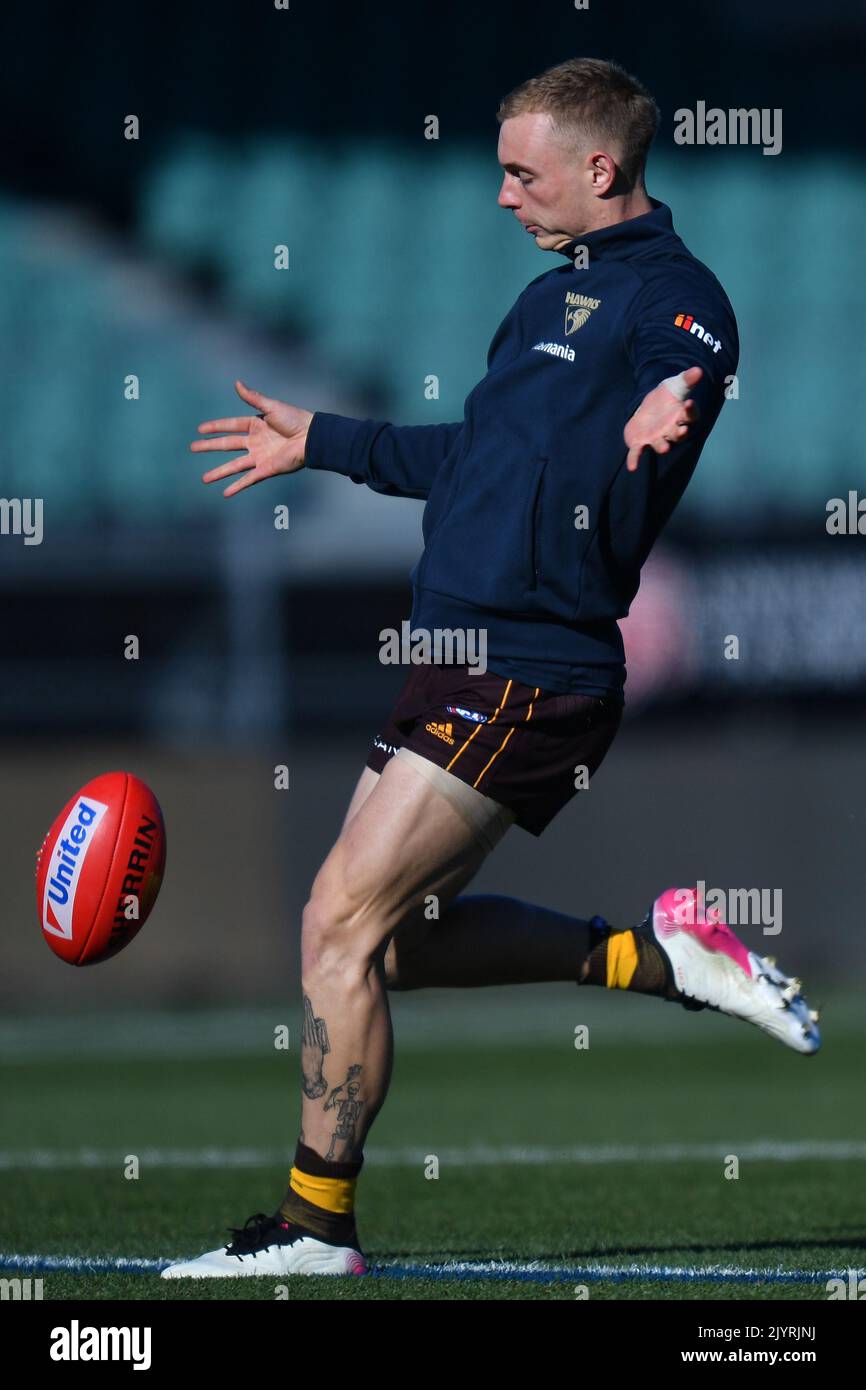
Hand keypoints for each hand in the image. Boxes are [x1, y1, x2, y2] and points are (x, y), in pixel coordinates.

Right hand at [190, 380, 313, 496]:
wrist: (311, 438)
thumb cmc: (295, 420)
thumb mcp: (271, 406)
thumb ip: (253, 397)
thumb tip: (237, 383)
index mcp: (256, 425)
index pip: (230, 426)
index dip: (215, 427)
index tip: (200, 429)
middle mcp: (255, 442)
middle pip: (227, 445)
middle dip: (210, 447)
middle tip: (193, 448)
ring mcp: (260, 457)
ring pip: (234, 466)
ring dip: (219, 472)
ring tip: (204, 479)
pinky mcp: (266, 469)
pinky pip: (248, 479)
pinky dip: (237, 486)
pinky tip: (225, 493)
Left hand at [624, 366, 702, 472]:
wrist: (648, 407)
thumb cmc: (666, 397)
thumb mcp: (675, 385)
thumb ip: (686, 379)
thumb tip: (698, 370)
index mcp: (682, 416)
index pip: (690, 415)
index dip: (690, 411)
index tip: (688, 404)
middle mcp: (672, 430)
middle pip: (678, 434)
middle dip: (679, 434)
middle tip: (681, 431)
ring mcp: (657, 438)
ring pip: (662, 445)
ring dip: (663, 446)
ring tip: (664, 448)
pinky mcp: (641, 443)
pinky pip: (638, 453)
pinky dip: (635, 460)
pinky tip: (632, 467)